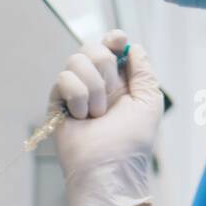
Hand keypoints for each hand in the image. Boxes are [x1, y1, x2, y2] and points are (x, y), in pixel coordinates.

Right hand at [51, 30, 164, 205]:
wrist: (108, 167)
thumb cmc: (131, 141)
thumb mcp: (149, 100)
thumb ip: (143, 70)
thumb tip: (133, 47)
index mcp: (118, 81)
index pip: (110, 46)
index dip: (113, 39)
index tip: (118, 43)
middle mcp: (94, 83)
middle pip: (92, 47)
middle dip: (105, 67)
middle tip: (110, 97)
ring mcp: (74, 92)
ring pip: (76, 60)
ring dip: (93, 87)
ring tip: (96, 114)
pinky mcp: (56, 102)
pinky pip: (63, 79)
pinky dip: (78, 97)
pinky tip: (81, 118)